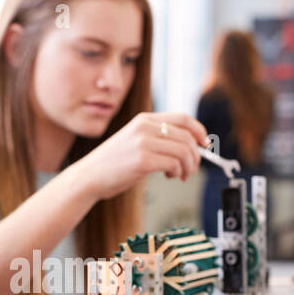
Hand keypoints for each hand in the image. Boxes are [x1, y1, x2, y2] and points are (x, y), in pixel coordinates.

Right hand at [71, 112, 209, 201]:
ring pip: (183, 151)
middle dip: (195, 155)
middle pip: (187, 137)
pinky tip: (170, 176)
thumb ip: (157, 138)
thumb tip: (188, 147)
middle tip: (191, 168)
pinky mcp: (142, 160)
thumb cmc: (112, 163)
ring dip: (188, 166)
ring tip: (180, 174)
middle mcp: (145, 127)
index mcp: (144, 119)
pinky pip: (173, 164)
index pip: (183, 118)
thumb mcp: (135, 141)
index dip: (199, 130)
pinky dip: (177, 172)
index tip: (204, 144)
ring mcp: (143, 143)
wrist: (88, 176)